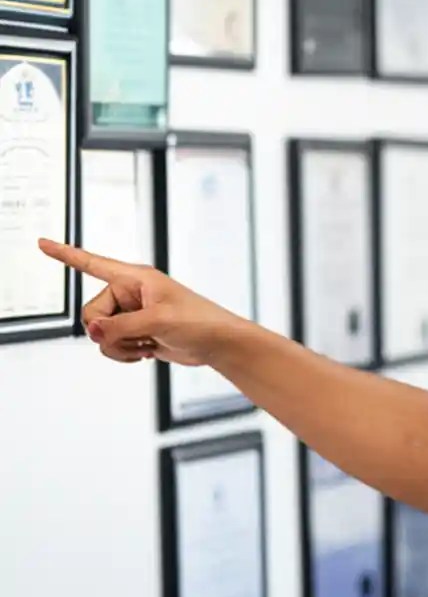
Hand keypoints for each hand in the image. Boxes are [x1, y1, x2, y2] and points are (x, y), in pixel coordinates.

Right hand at [38, 239, 243, 366]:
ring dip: (118, 346)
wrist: (217, 344)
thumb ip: (121, 326)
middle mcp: (130, 293)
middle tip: (137, 336)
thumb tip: (93, 332)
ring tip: (147, 344)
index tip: (42, 243)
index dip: (66, 255)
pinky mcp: (135, 332)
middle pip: (91, 313)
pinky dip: (124, 353)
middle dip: (107, 331)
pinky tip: (147, 350)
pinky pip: (111, 345)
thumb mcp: (159, 322)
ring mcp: (131, 314)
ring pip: (99, 334)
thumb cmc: (200, 322)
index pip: (93, 264)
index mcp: (135, 278)